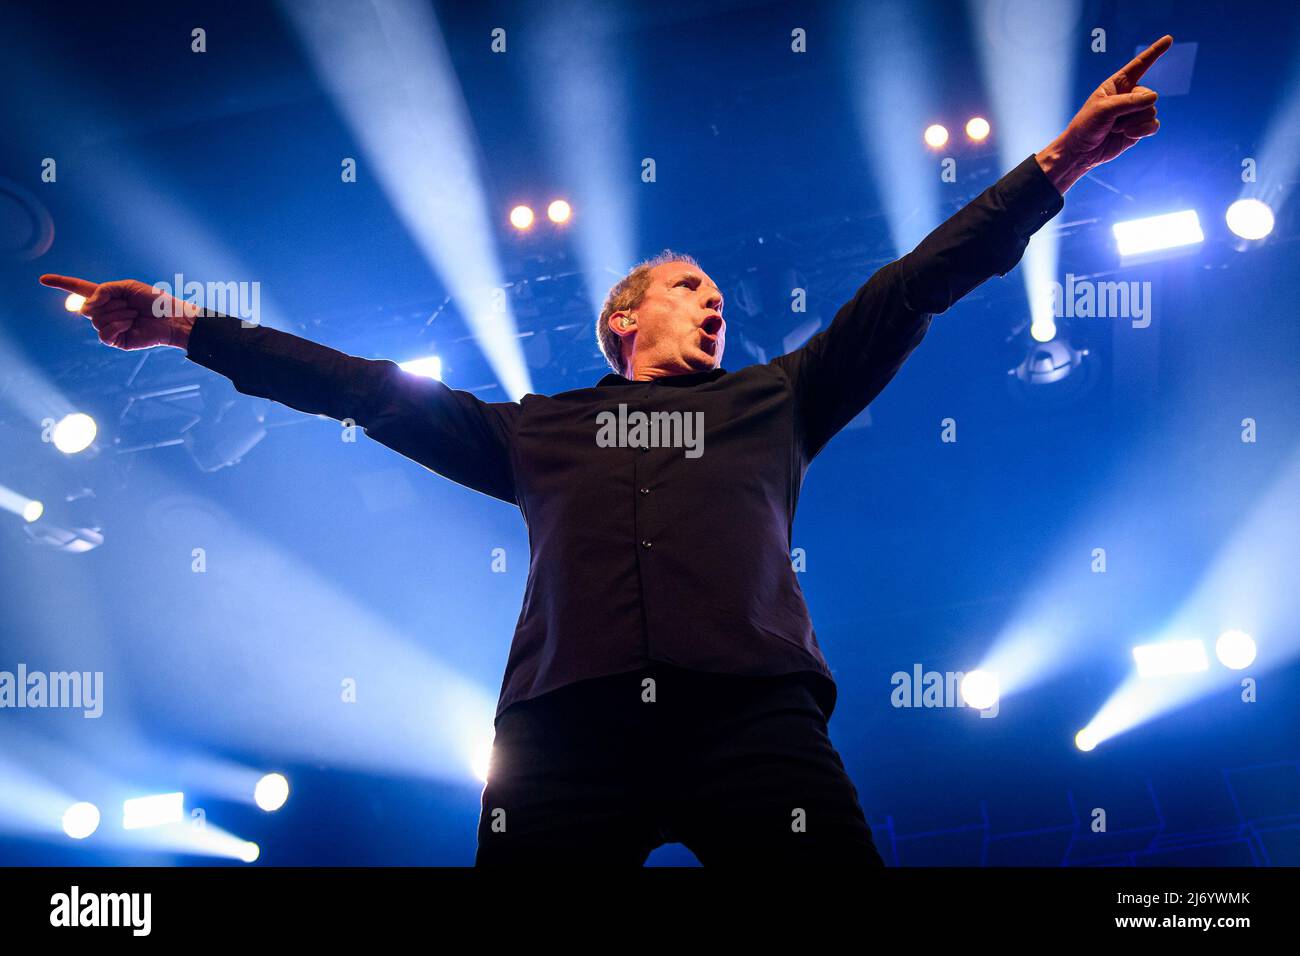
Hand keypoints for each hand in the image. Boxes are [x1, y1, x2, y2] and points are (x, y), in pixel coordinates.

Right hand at [38, 274, 197, 349]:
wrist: (171, 318)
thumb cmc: (154, 301)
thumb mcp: (126, 286)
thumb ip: (103, 290)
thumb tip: (85, 307)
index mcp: (106, 297)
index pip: (79, 289)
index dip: (61, 284)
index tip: (43, 279)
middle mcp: (104, 312)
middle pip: (88, 307)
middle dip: (110, 303)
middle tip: (130, 304)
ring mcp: (109, 327)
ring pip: (97, 320)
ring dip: (118, 314)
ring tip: (134, 314)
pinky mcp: (117, 341)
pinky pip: (103, 333)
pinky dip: (117, 326)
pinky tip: (130, 324)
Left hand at [1036, 35, 1172, 193]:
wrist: (1082, 152)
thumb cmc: (1086, 126)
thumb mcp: (1103, 109)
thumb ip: (1129, 102)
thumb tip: (1154, 98)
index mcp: (1117, 84)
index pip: (1140, 65)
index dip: (1155, 52)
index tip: (1169, 39)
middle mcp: (1129, 95)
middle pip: (1148, 95)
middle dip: (1133, 110)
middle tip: (1113, 121)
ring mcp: (1135, 112)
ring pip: (1151, 111)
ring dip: (1133, 122)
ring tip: (1115, 128)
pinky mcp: (1139, 128)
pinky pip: (1153, 125)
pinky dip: (1143, 130)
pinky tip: (1129, 134)